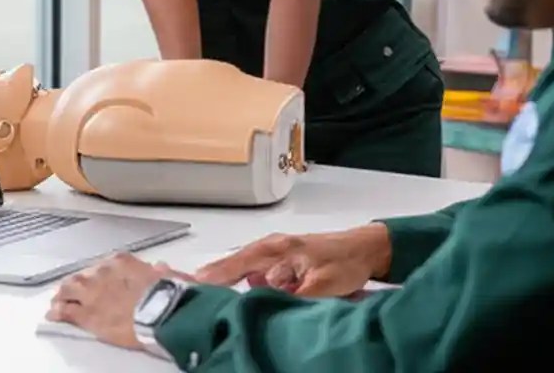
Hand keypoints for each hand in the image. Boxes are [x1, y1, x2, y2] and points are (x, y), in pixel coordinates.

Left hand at [45, 252, 171, 349]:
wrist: (160, 310)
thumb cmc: (168, 294)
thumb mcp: (171, 276)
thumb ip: (164, 272)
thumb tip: (166, 268)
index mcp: (121, 262)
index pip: (104, 266)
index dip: (99, 275)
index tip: (99, 280)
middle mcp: (102, 273)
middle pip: (83, 276)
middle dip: (77, 284)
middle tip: (73, 291)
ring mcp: (92, 293)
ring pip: (69, 289)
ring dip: (62, 295)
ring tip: (57, 302)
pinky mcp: (87, 314)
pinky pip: (66, 311)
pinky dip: (58, 313)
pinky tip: (53, 315)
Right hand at [194, 224, 391, 297]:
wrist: (366, 249)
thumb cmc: (345, 259)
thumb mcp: (321, 285)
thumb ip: (293, 296)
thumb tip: (267, 305)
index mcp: (275, 249)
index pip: (234, 264)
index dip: (212, 277)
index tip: (190, 286)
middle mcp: (270, 249)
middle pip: (231, 265)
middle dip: (210, 277)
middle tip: (188, 289)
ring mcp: (274, 256)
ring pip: (242, 269)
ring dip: (226, 280)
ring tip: (205, 292)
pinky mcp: (281, 265)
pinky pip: (255, 274)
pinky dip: (244, 282)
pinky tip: (238, 292)